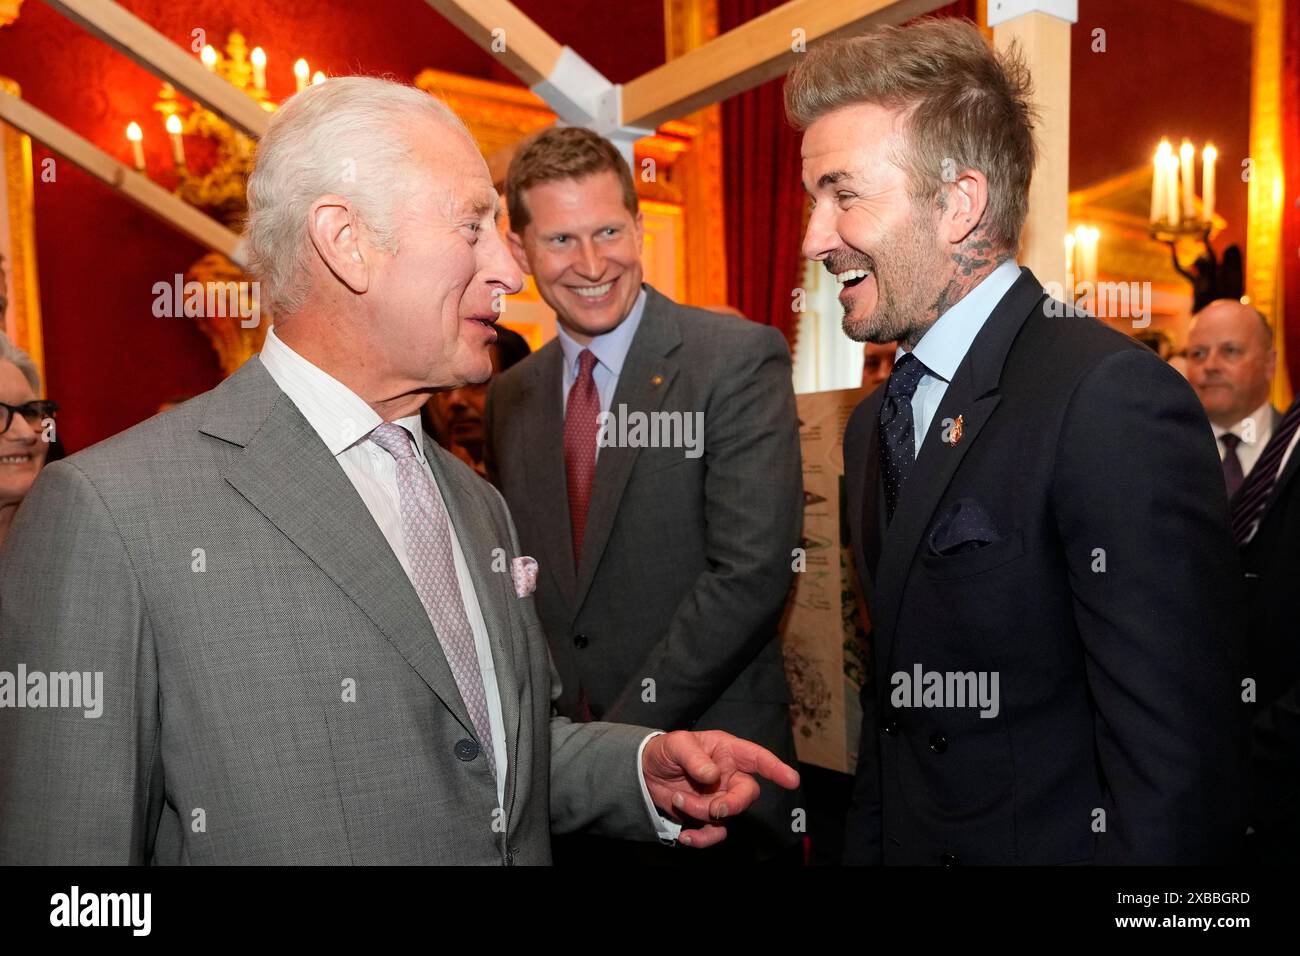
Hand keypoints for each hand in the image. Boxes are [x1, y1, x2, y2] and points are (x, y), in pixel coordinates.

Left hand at [641, 730, 799, 847]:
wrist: (645, 772)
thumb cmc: (666, 751)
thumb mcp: (677, 745)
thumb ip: (695, 758)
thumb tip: (713, 777)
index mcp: (727, 752)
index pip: (757, 759)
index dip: (776, 768)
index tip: (792, 780)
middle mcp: (729, 776)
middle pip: (747, 794)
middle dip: (734, 804)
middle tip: (714, 808)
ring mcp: (719, 798)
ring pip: (727, 815)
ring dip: (702, 814)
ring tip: (678, 801)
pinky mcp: (707, 816)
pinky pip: (714, 833)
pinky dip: (701, 838)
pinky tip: (685, 835)